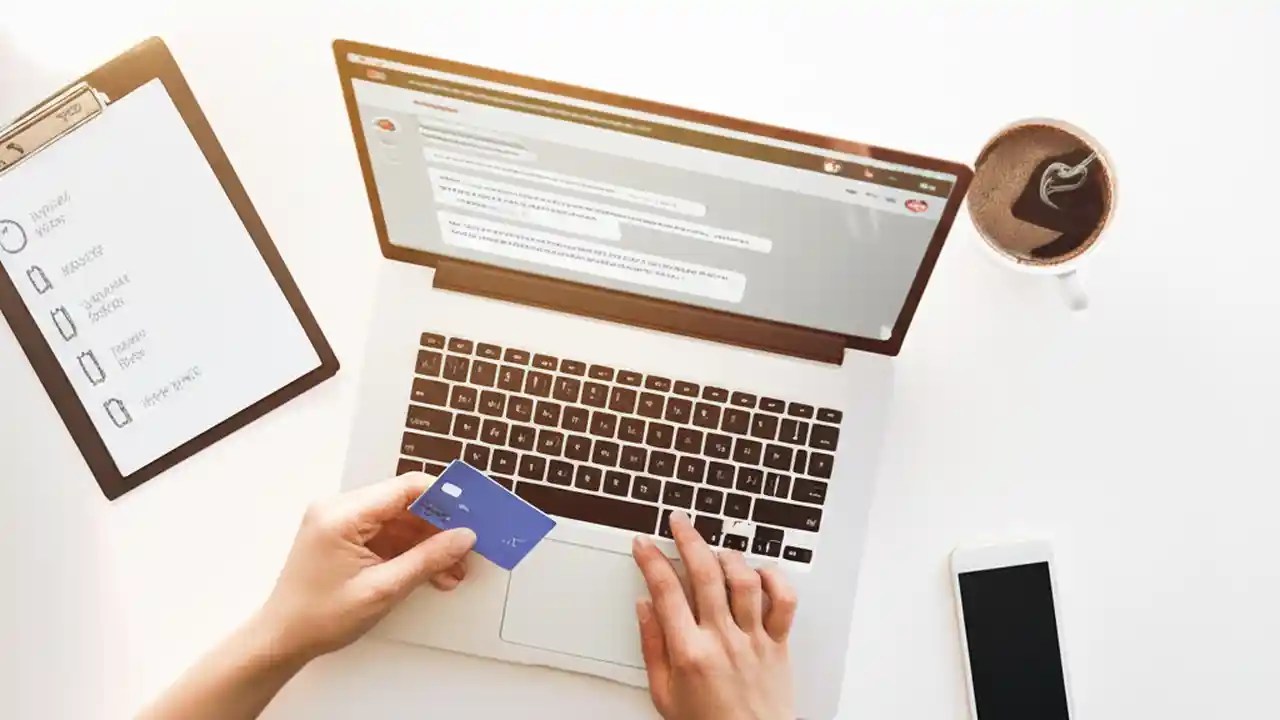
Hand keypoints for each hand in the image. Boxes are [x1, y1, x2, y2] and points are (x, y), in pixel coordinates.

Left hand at [258, 472, 475, 660]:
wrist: (282, 639)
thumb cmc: (318, 617)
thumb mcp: (383, 589)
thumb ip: (427, 559)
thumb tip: (462, 538)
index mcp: (342, 515)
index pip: (406, 488)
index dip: (444, 497)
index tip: (471, 510)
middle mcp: (339, 509)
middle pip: (405, 503)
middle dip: (439, 526)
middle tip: (467, 545)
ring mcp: (340, 522)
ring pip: (399, 519)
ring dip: (427, 542)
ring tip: (453, 568)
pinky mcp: (344, 536)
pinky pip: (386, 533)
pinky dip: (410, 550)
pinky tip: (431, 570)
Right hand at [632, 511, 796, 719]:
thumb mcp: (664, 694)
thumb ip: (653, 646)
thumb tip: (645, 606)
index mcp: (690, 654)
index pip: (666, 592)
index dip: (651, 561)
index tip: (644, 545)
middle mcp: (723, 641)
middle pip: (705, 575)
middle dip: (688, 539)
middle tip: (678, 522)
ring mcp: (754, 639)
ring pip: (744, 580)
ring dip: (728, 556)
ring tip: (715, 550)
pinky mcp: (778, 643)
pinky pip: (784, 601)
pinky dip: (774, 579)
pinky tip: (758, 572)